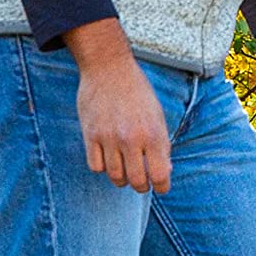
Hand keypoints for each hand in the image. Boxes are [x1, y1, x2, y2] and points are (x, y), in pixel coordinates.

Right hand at [68, 19, 171, 192]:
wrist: (109, 68)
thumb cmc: (138, 92)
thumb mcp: (157, 115)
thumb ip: (161, 144)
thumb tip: (164, 172)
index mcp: (153, 133)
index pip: (160, 175)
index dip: (162, 186)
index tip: (160, 187)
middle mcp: (131, 139)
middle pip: (137, 181)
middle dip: (142, 187)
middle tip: (142, 183)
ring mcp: (109, 138)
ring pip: (115, 177)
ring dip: (122, 179)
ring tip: (126, 172)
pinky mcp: (90, 135)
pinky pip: (96, 166)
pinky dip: (103, 167)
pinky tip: (108, 159)